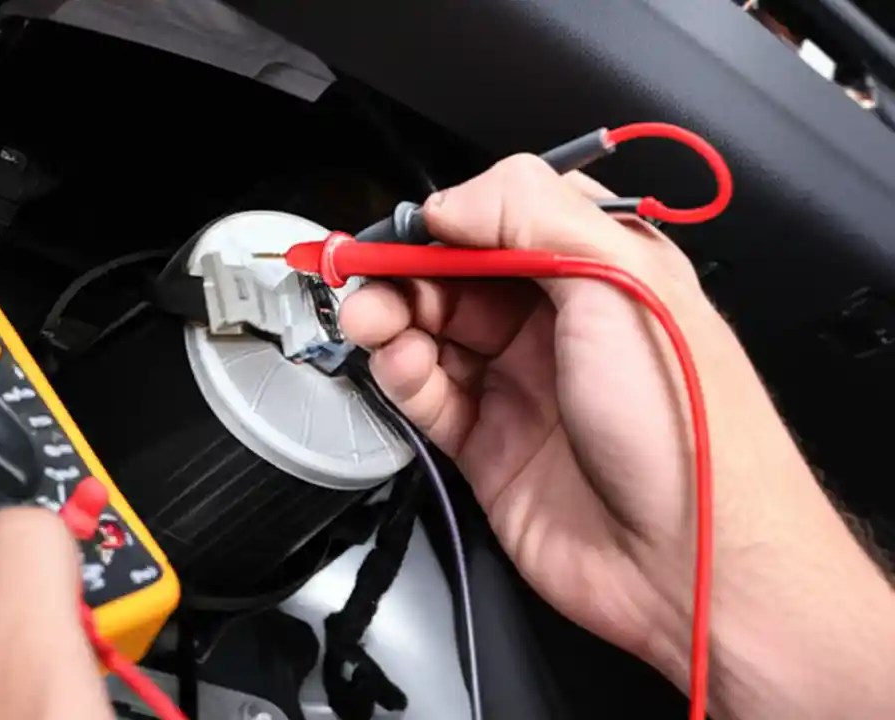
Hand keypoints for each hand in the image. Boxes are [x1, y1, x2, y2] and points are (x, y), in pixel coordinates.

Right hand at [340, 155, 894, 718]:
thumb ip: (528, 214)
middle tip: (369, 275)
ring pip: (433, 330)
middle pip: (457, 272)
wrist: (691, 560)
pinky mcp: (489, 444)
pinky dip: (403, 373)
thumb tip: (447, 201)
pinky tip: (399, 363)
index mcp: (604, 269)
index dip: (452, 217)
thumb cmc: (688, 425)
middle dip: (407, 268)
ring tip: (372, 320)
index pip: (507, 217)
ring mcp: (523, 385)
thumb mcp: (620, 280)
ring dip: (394, 317)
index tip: (409, 227)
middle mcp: (561, 324)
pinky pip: (427, 394)